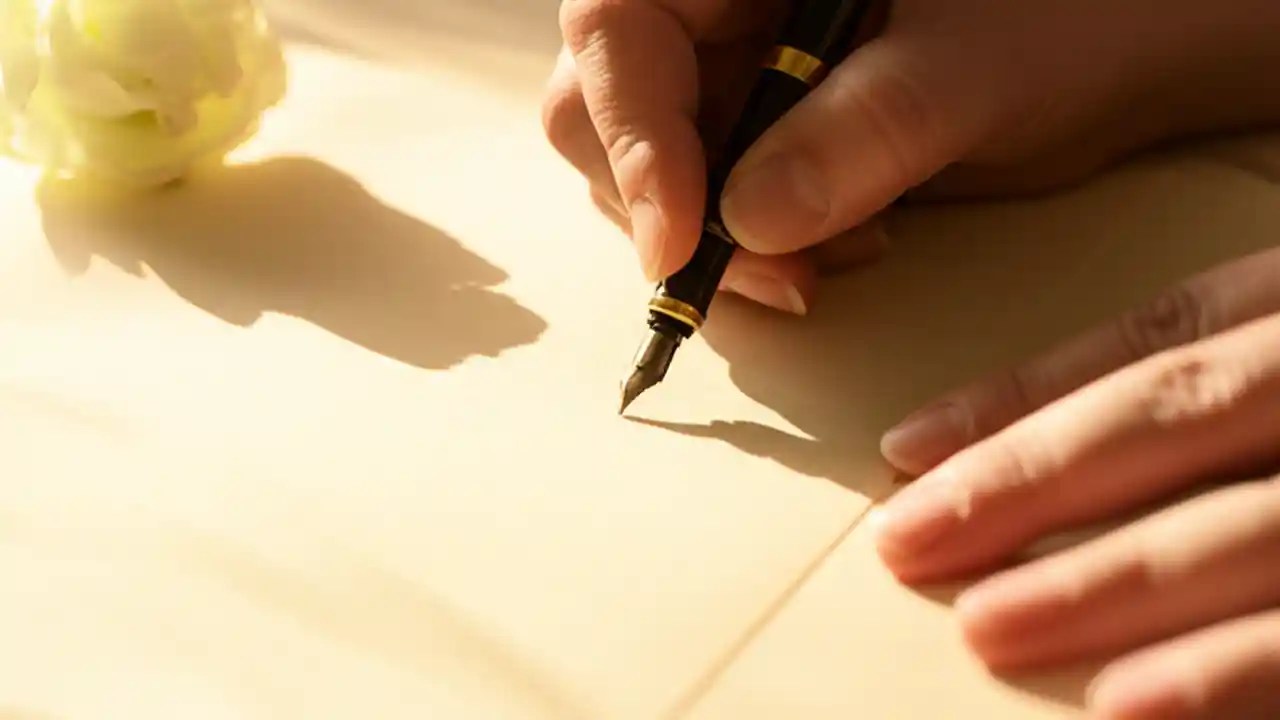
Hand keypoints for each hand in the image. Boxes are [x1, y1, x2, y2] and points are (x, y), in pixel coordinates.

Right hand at [544, 0, 1279, 313]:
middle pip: (603, 106)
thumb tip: (746, 223)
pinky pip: (705, 201)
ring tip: (827, 265)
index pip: (615, 25)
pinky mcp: (753, 125)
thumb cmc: (1068, 16)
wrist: (1121, 48)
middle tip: (770, 279)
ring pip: (649, 169)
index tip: (682, 244)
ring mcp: (729, 65)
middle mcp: (714, 3)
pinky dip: (752, 249)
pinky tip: (838, 250)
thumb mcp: (967, 70)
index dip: (632, 134)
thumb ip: (860, 135)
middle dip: (670, 209)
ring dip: (717, 244)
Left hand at [872, 247, 1279, 718]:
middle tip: (905, 544)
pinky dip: (1227, 672)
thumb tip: (981, 446)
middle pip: (1174, 416)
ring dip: (1104, 580)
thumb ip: (1202, 379)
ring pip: (1245, 525)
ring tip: (984, 628)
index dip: (1025, 397)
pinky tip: (1121, 706)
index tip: (904, 447)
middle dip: (1032, 480)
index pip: (1159, 337)